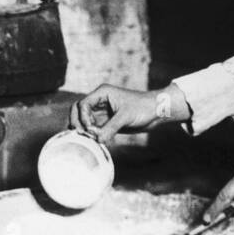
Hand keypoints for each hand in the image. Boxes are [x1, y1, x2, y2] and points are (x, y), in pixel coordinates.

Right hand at [71, 85, 187, 143]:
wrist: (156, 112)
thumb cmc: (143, 107)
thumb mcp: (126, 117)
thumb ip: (111, 128)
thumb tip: (98, 140)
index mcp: (102, 93)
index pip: (82, 104)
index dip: (82, 117)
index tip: (90, 129)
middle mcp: (99, 101)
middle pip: (78, 111)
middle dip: (77, 122)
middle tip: (81, 134)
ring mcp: (102, 112)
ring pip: (84, 120)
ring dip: (83, 130)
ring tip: (89, 139)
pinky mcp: (106, 121)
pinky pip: (93, 128)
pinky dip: (92, 134)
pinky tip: (96, 141)